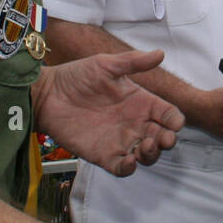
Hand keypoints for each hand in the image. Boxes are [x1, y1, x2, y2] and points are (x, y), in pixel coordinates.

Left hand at [35, 50, 183, 176]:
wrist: (47, 95)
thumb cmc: (76, 76)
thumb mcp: (106, 65)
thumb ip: (133, 62)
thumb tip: (160, 53)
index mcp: (140, 102)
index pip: (167, 114)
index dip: (174, 120)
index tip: (174, 123)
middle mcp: (133, 123)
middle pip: (161, 137)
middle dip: (167, 140)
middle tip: (163, 139)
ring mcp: (119, 140)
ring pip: (146, 155)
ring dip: (152, 155)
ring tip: (146, 146)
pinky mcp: (103, 155)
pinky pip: (122, 167)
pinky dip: (129, 168)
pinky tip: (129, 161)